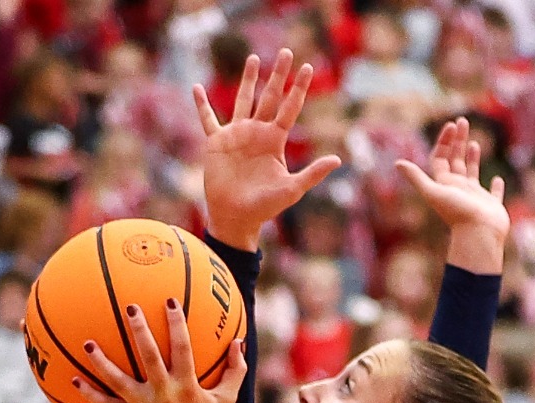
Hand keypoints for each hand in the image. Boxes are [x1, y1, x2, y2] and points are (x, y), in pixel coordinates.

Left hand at [72, 301, 246, 402]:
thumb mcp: (227, 400)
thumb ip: (234, 370)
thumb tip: (239, 341)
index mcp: (188, 386)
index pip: (183, 349)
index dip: (177, 324)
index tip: (169, 301)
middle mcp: (164, 395)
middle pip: (148, 357)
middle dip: (139, 331)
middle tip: (129, 307)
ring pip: (119, 381)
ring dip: (102, 362)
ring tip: (88, 344)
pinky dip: (89, 393)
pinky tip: (72, 380)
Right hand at [194, 52, 340, 250]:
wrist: (236, 218)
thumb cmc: (265, 207)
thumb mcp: (292, 189)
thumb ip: (313, 173)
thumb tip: (338, 160)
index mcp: (275, 140)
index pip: (290, 107)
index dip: (299, 88)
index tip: (308, 67)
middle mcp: (257, 132)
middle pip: (270, 96)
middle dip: (278, 75)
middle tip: (287, 52)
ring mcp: (237, 135)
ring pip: (244, 100)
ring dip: (249, 80)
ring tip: (254, 58)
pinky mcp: (217, 143)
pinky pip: (208, 119)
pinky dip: (202, 104)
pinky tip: (196, 87)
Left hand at [395, 118, 507, 272]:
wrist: (478, 234)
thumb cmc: (457, 213)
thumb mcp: (434, 192)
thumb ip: (416, 178)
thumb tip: (397, 163)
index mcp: (445, 184)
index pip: (440, 158)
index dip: (443, 141)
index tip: (450, 125)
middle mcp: (458, 189)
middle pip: (455, 160)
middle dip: (457, 141)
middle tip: (462, 121)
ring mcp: (474, 197)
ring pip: (472, 173)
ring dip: (472, 158)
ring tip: (473, 143)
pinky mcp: (491, 205)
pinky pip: (494, 193)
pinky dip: (496, 186)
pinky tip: (497, 178)